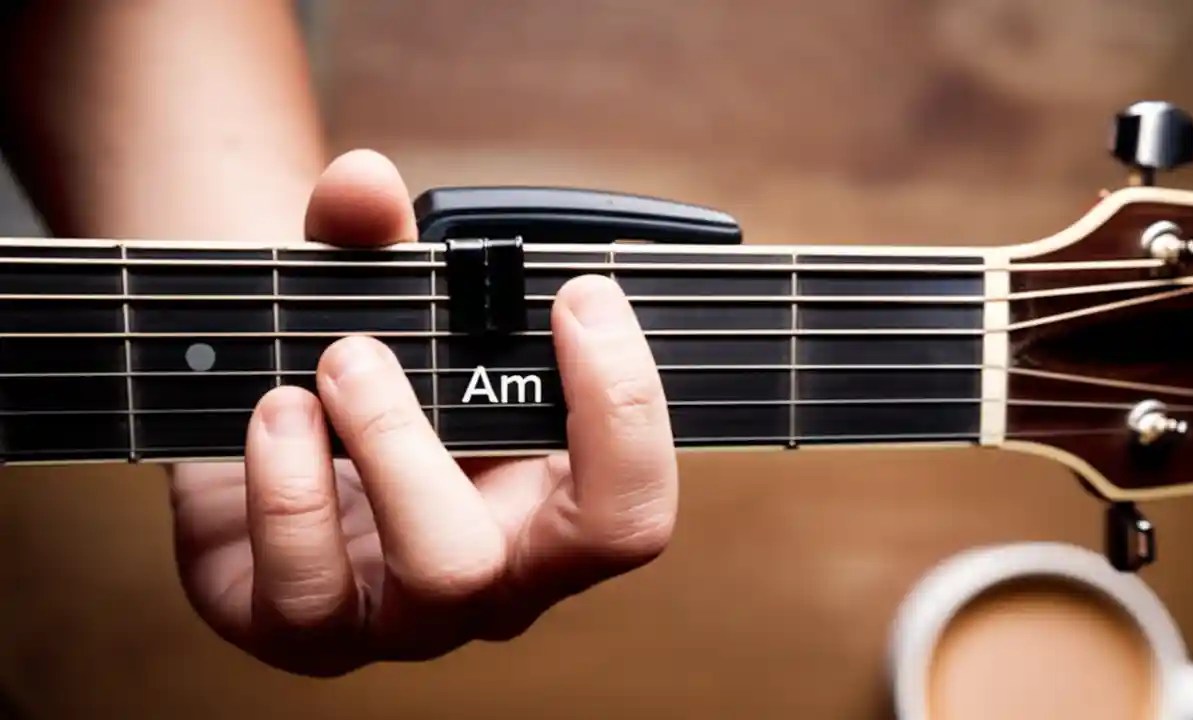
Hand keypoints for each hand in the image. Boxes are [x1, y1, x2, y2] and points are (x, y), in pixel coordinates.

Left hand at [169, 151, 677, 675]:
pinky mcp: (303, 627)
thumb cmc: (358, 382)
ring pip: (446, 573)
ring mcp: (406, 615)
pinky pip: (310, 592)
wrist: (258, 432)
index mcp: (548, 507)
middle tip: (377, 345)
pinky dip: (289, 491)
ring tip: (330, 364)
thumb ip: (379, 242)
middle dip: (499, 420)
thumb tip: (362, 185)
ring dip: (389, 447)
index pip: (634, 507)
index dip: (628, 409)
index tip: (578, 299)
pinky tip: (272, 416)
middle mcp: (496, 574)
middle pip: (567, 549)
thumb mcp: (382, 307)